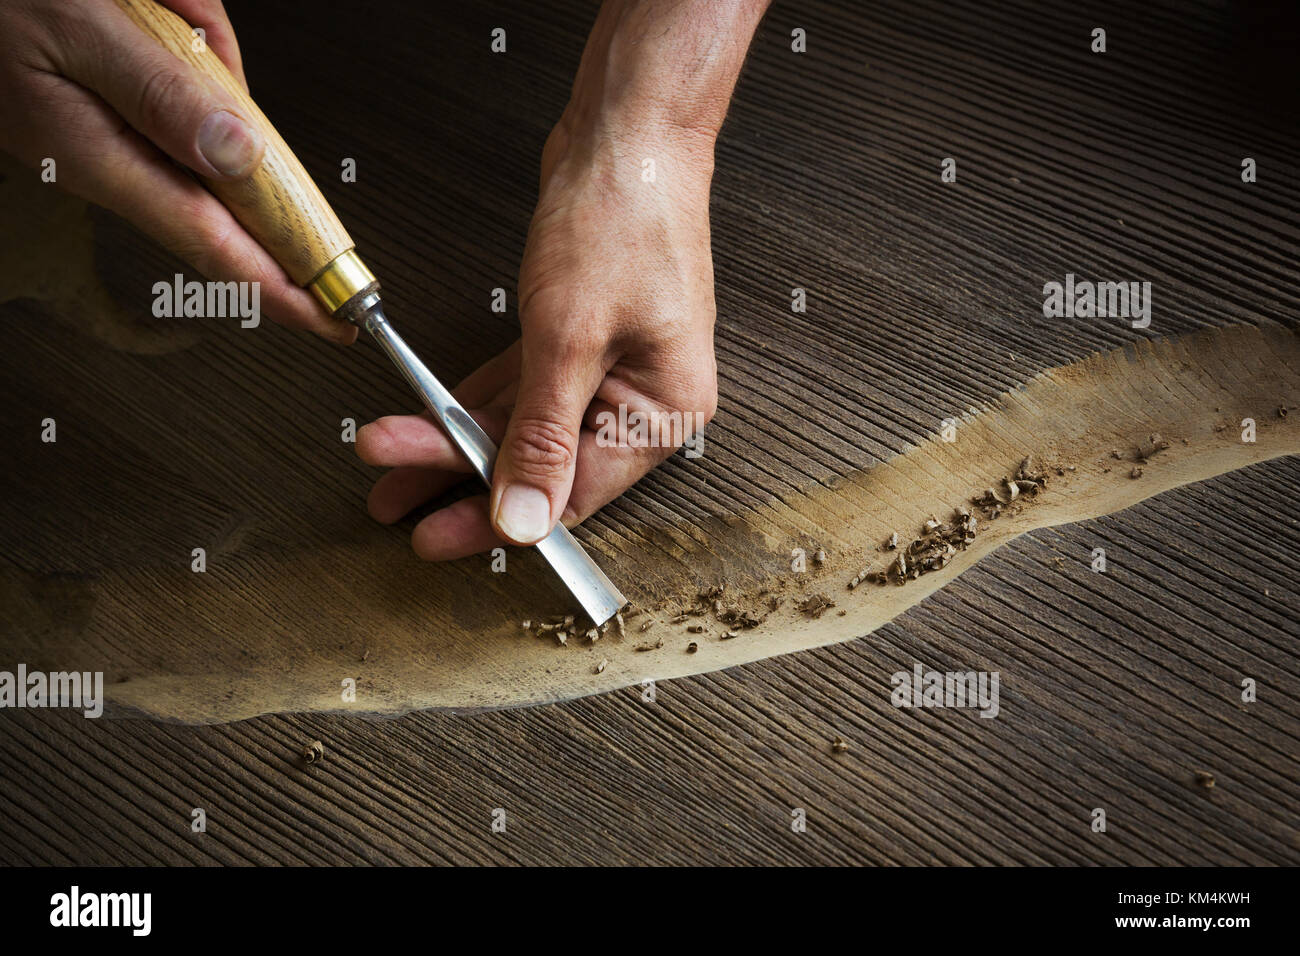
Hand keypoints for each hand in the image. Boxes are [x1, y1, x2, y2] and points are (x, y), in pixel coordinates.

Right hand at [0, 0, 351, 341]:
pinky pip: (190, 82)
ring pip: (216, 117)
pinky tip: (151, 5)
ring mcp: (116, 133)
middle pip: (231, 179)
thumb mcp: (77, 28)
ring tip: (158, 3)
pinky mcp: (122, 106)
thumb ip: (160, 94)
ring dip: (204, 51)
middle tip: (210, 51)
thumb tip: (238, 156)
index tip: (333, 319)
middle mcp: (111, 157)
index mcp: (98, 157)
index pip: (216, 246)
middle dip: (240, 115)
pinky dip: (188, 33)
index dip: (282, 288)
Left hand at [356, 116, 718, 558]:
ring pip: (520, 426)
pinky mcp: (580, 339)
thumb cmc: (624, 219)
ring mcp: (610, 368)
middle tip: (396, 498)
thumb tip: (524, 518)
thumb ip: (542, 436)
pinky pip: (521, 387)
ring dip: (453, 440)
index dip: (499, 520)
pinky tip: (427, 416)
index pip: (571, 494)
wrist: (628, 134)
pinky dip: (474, 401)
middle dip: (459, 477)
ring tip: (391, 457)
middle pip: (539, 463)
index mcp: (662, 413)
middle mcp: (640, 399)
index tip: (436, 534)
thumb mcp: (571, 338)